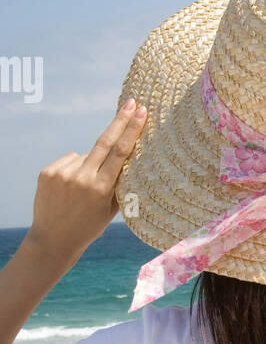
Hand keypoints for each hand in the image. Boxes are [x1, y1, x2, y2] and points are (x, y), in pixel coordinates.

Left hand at [25, 98, 146, 272]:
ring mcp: (62, 174)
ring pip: (86, 156)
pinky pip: (69, 160)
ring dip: (91, 163)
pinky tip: (70, 187)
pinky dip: (75, 168)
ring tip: (83, 189)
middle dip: (120, 121)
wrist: (53, 240)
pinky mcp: (47, 172)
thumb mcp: (111, 210)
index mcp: (101, 189)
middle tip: (131, 103)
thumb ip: (120, 184)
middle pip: (104, 142)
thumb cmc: (88, 226)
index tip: (141, 112)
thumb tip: (130, 154)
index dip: (131, 130)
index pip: (120, 153)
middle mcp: (81, 179)